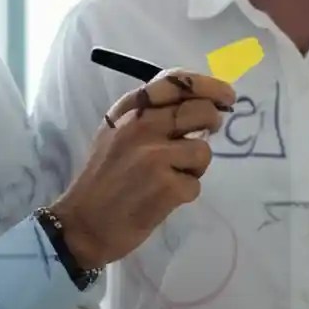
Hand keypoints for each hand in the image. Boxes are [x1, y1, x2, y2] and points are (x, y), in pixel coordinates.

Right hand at [50, 69, 235, 268]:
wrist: (82, 225)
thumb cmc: (103, 180)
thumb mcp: (116, 135)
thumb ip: (150, 117)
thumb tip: (200, 106)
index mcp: (128, 111)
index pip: (175, 83)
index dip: (207, 86)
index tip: (226, 95)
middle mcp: (141, 127)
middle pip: (201, 111)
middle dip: (212, 122)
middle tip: (208, 133)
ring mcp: (155, 156)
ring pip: (203, 150)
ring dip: (194, 167)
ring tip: (170, 178)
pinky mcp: (166, 186)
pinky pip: (196, 183)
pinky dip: (185, 193)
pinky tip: (163, 200)